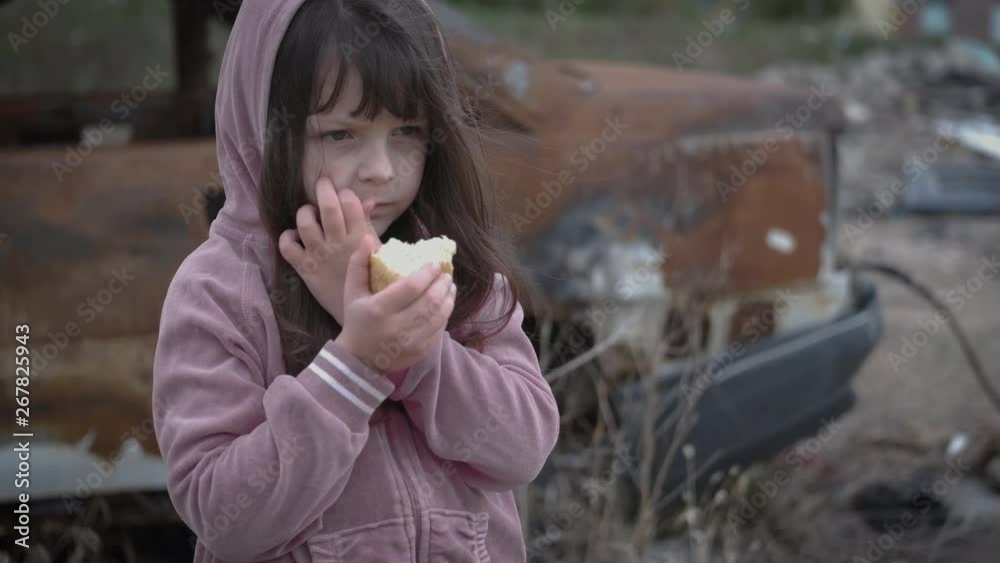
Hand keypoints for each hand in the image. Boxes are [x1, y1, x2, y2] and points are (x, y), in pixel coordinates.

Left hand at [278, 177, 376, 324]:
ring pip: (305, 223)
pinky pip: (287, 247)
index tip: (344, 194)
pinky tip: (294, 236)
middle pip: (328, 207)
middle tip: (323, 184)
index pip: (350, 204)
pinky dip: (287, 237)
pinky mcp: (305, 268)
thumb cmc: (370, 278)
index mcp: (359, 238)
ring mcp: (319, 255)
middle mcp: (338, 243)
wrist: (358, 310)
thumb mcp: (376, 250)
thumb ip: (368, 224)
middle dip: (324, 189)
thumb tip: (367, 200)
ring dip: (305, 212)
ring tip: (309, 212)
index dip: (345, 194)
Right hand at [335, 235, 456, 372]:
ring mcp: (410, 342)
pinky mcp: (420, 352)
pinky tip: (445, 306)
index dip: (427, 274)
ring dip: (448, 299)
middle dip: (442, 285)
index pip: (411, 287)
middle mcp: (396, 327)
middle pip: (429, 302)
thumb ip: (359, 263)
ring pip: (438, 317)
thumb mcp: (352, 291)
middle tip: (446, 275)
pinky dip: (445, 316)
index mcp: (379, 309)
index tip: (435, 264)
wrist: (359, 359)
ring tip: (450, 287)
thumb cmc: (357, 319)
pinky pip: (439, 331)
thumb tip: (369, 238)